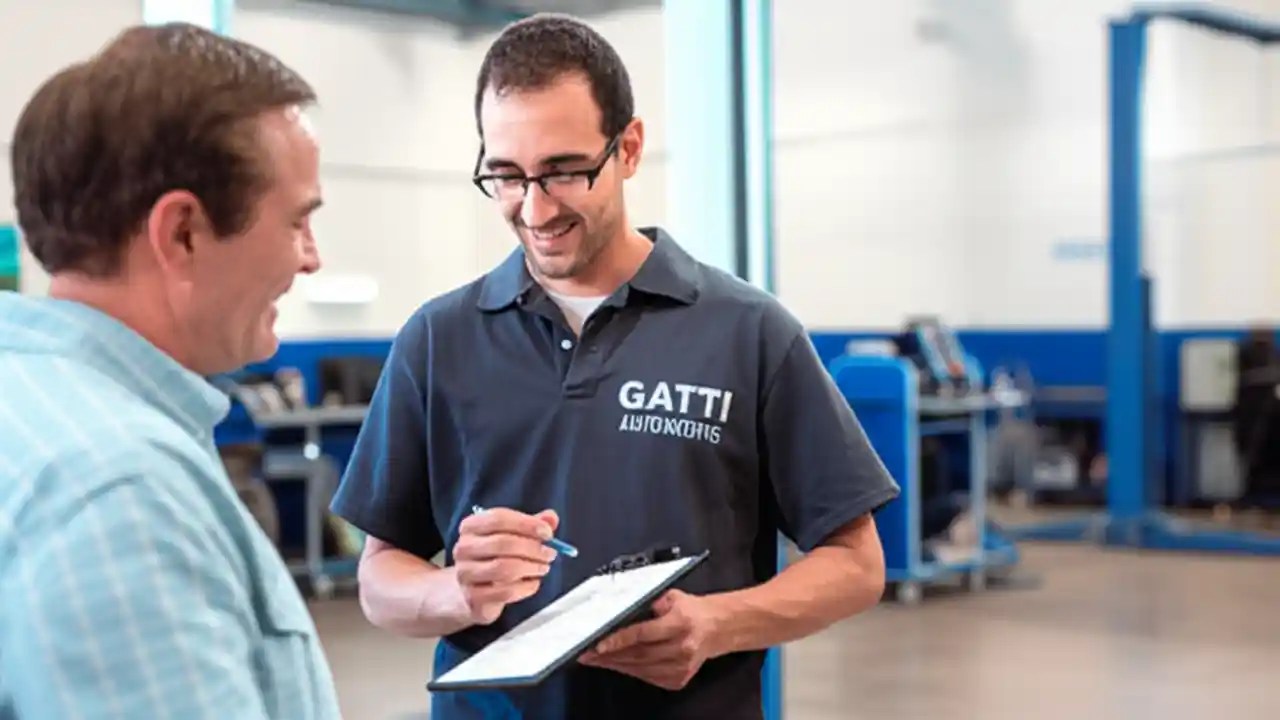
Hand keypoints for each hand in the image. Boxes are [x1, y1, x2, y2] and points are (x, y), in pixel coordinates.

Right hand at [453, 507, 558, 624]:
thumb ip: (531, 525)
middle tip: (550, 553)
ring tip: (543, 567)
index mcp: (470, 526)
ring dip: (531, 567)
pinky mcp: (473, 597)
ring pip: (505, 568)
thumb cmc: (494, 558)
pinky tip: (533, 582)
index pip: (498, 519)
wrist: (471, 592)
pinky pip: (507, 591)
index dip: (527, 524)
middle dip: (533, 548)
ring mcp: (465, 574)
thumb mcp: (512, 536)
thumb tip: (551, 517)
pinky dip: (527, 587)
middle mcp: (463, 548)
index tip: (548, 533)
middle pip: (502, 543)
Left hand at [578, 590, 723, 690]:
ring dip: (616, 664)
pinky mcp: (679, 679)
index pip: (643, 633)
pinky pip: (648, 677)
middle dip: (609, 655)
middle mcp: (682, 647)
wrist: (718, 628)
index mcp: (680, 623)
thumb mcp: (672, 596)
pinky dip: (630, 671)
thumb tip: (620, 608)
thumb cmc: (691, 610)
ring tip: (596, 659)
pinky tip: (617, 664)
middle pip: (638, 655)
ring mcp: (681, 667)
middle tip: (587, 653)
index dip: (618, 639)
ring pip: (640, 669)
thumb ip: (649, 601)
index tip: (598, 643)